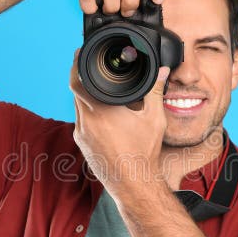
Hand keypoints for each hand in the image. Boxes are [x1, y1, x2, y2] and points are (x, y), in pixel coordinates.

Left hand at [69, 49, 170, 197]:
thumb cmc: (144, 152)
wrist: (135, 184)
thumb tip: (161, 70)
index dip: (77, 63)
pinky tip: (101, 112)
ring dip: (85, 96)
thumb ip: (155, 90)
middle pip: (75, 92)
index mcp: (100, 112)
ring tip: (99, 88)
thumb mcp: (154, 118)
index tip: (80, 52)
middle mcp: (85, 123)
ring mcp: (81, 136)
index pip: (77, 80)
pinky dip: (88, 112)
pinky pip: (81, 121)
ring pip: (77, 107)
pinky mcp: (82, 145)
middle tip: (91, 66)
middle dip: (82, 77)